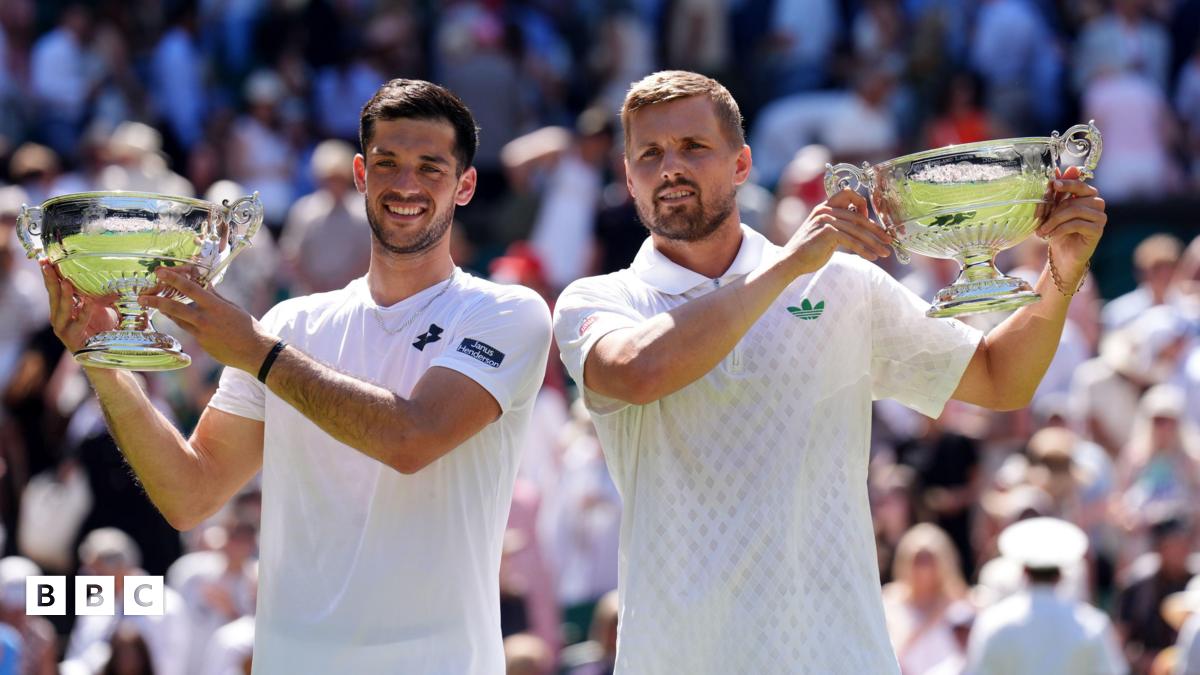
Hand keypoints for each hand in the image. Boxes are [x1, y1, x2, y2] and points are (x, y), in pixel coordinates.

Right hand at [40, 260, 117, 353]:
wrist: (106, 352)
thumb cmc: (102, 329)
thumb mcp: (101, 307)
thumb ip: (100, 294)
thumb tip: (109, 277)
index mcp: (63, 308)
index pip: (53, 288)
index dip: (49, 275)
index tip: (45, 260)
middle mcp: (59, 317)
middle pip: (53, 296)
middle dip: (51, 281)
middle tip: (48, 266)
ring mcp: (63, 329)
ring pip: (61, 310)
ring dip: (64, 296)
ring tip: (66, 282)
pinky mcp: (72, 339)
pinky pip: (78, 323)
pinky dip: (84, 312)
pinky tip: (88, 302)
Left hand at [139, 268, 276, 373]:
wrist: (256, 352)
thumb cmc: (249, 327)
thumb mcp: (233, 307)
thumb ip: (216, 297)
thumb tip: (206, 285)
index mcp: (215, 306)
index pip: (190, 288)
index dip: (173, 279)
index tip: (160, 272)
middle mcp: (205, 319)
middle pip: (174, 307)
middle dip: (156, 301)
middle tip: (141, 296)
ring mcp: (201, 333)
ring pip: (178, 320)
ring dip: (166, 312)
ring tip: (154, 305)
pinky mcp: (202, 344)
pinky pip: (189, 330)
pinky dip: (184, 323)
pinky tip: (182, 319)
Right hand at [782, 188, 891, 275]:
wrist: (791, 261)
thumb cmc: (808, 251)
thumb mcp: (825, 233)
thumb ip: (839, 226)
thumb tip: (860, 228)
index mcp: (824, 207)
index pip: (848, 193)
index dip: (862, 205)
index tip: (868, 220)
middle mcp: (825, 210)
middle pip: (859, 217)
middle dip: (877, 230)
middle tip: (888, 240)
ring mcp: (826, 220)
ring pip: (858, 230)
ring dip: (874, 243)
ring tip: (884, 253)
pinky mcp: (828, 232)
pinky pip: (852, 241)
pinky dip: (864, 250)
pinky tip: (872, 257)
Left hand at [1035, 166, 1106, 290]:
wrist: (1063, 255)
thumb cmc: (1058, 230)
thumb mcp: (1053, 210)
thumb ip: (1056, 192)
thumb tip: (1057, 170)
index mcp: (1087, 195)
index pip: (1079, 183)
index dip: (1067, 182)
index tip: (1053, 183)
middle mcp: (1097, 203)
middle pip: (1074, 199)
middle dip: (1053, 209)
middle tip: (1039, 219)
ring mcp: (1100, 216)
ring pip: (1074, 211)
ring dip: (1054, 221)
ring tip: (1042, 231)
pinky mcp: (1098, 230)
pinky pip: (1077, 224)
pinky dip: (1060, 229)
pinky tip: (1051, 235)